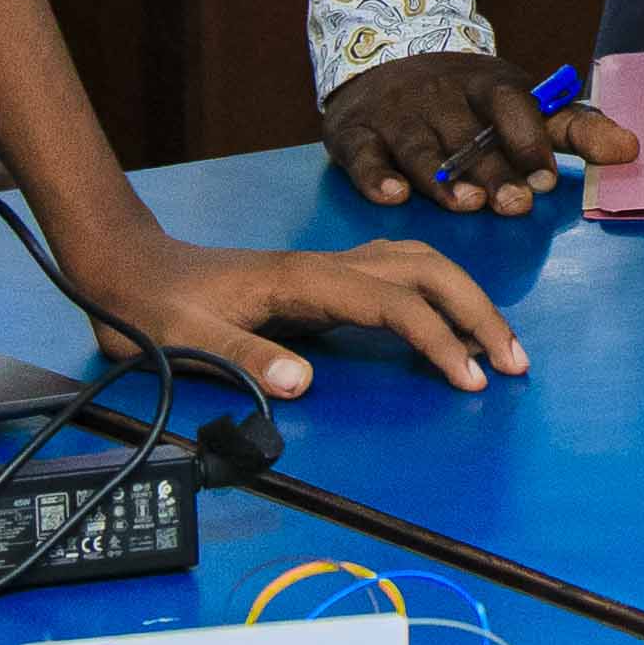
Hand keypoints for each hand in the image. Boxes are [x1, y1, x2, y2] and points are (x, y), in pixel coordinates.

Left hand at [66, 222, 523, 395]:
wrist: (129, 267)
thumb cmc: (156, 307)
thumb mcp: (185, 339)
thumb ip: (243, 356)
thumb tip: (303, 381)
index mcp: (302, 280)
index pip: (392, 304)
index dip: (438, 339)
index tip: (471, 379)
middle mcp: (325, 265)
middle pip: (424, 272)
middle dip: (476, 312)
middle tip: (514, 363)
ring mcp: (326, 268)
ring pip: (417, 264)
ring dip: (464, 297)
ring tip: (499, 344)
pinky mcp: (322, 278)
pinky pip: (397, 274)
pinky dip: (436, 292)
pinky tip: (449, 319)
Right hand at [320, 49, 634, 220]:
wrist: (384, 63)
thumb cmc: (467, 100)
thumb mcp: (520, 102)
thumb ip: (574, 129)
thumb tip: (633, 150)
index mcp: (486, 85)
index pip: (511, 105)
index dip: (529, 140)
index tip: (547, 179)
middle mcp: (440, 96)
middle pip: (467, 137)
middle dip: (492, 171)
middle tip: (515, 205)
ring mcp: (397, 114)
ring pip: (419, 148)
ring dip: (442, 178)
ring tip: (466, 204)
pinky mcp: (355, 133)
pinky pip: (362, 156)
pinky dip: (375, 176)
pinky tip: (392, 196)